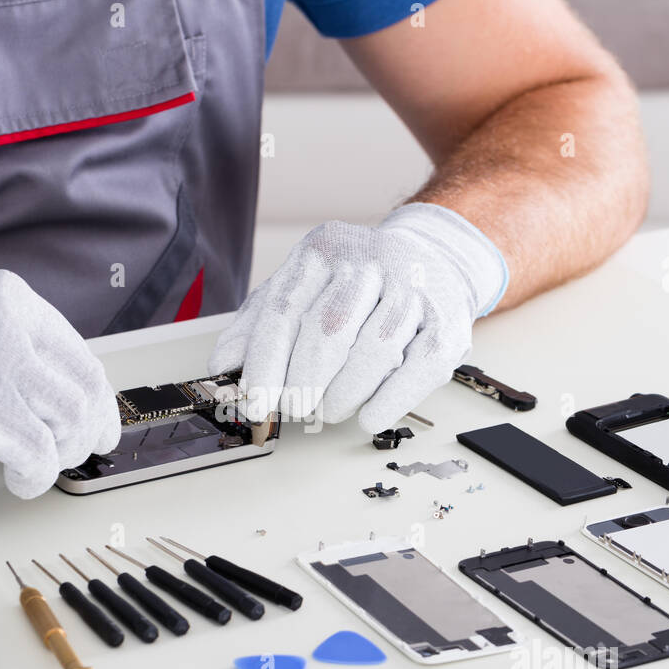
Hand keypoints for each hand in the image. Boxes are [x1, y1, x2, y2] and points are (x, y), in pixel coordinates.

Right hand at [0, 270, 119, 497]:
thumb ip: (8, 351)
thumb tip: (58, 403)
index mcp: (12, 301)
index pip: (79, 356)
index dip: (96, 400)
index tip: (96, 426)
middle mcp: (14, 326)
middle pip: (86, 389)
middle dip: (89, 431)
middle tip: (76, 455)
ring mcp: (1, 365)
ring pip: (72, 420)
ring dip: (63, 454)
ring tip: (34, 467)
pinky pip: (39, 454)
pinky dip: (36, 477)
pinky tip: (17, 481)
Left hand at [207, 203, 507, 433]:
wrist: (432, 256)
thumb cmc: (353, 285)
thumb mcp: (298, 289)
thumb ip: (258, 324)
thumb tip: (222, 368)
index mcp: (322, 250)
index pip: (285, 312)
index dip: (265, 365)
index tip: (254, 406)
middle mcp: (370, 262)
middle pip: (329, 330)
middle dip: (304, 382)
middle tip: (294, 411)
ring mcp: (412, 290)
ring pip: (376, 349)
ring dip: (345, 393)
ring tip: (328, 411)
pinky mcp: (446, 322)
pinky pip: (419, 367)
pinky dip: (390, 400)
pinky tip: (368, 418)